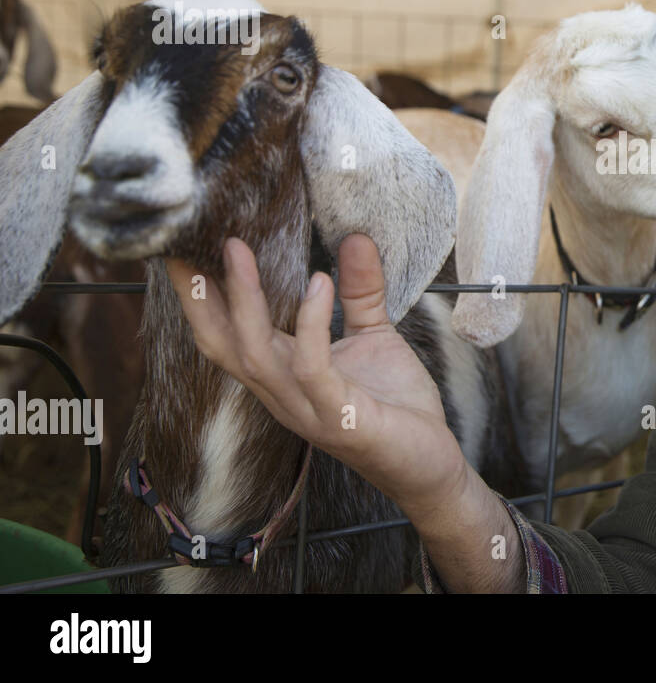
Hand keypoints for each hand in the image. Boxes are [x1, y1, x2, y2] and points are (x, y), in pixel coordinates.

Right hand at [163, 233, 468, 517]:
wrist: (429, 462)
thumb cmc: (395, 403)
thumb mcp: (373, 334)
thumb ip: (359, 289)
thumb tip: (355, 235)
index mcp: (281, 372)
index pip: (224, 333)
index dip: (197, 293)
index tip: (182, 242)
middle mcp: (281, 393)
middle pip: (219, 344)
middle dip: (196, 294)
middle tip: (186, 239)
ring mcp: (306, 408)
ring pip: (254, 355)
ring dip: (243, 302)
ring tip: (238, 250)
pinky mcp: (339, 418)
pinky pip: (312, 368)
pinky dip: (312, 324)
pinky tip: (320, 284)